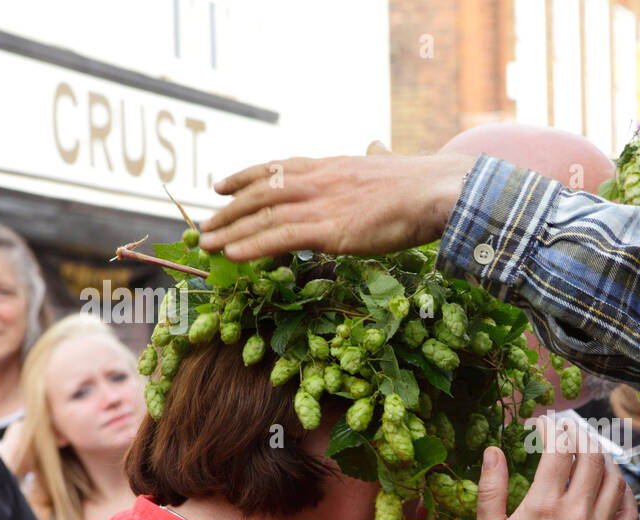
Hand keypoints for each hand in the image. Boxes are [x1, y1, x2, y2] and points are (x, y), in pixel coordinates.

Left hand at [199, 147, 476, 261]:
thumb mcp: (388, 161)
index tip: (221, 185)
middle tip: (205, 227)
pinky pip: (281, 237)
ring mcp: (322, 204)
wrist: (434, 191)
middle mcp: (317, 181)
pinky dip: (253, 245)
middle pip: (260, 193)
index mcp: (330, 166)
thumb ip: (375, 157)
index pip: (276, 168)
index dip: (244, 176)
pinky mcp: (330, 230)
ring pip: (263, 216)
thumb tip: (376, 144)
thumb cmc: (421, 183)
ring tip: (207, 245)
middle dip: (229, 211)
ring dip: (231, 232)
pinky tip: (233, 255)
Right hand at [472, 416, 638, 519]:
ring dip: (604, 458)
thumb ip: (490, 487)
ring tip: (590, 451)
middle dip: (581, 435)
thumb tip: (493, 451)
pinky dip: (625, 492)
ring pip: (615, 480)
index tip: (545, 424)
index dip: (554, 429)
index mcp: (544, 507)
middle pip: (592, 457)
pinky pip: (630, 512)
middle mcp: (577, 516)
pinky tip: (614, 484)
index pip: (559, 450)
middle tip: (570, 430)